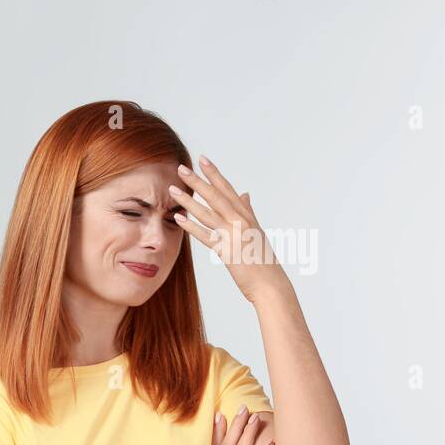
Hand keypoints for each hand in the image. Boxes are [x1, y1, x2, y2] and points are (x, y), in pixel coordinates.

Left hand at [168, 156, 286, 302]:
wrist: (271, 284)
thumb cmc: (262, 260)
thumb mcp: (257, 231)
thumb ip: (248, 211)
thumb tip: (245, 194)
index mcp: (247, 216)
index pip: (228, 189)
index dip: (215, 174)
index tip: (203, 159)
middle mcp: (241, 221)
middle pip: (216, 196)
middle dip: (198, 181)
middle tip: (182, 167)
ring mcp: (234, 235)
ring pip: (208, 212)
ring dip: (189, 200)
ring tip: (173, 189)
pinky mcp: (227, 251)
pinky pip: (206, 236)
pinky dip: (191, 227)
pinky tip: (178, 218)